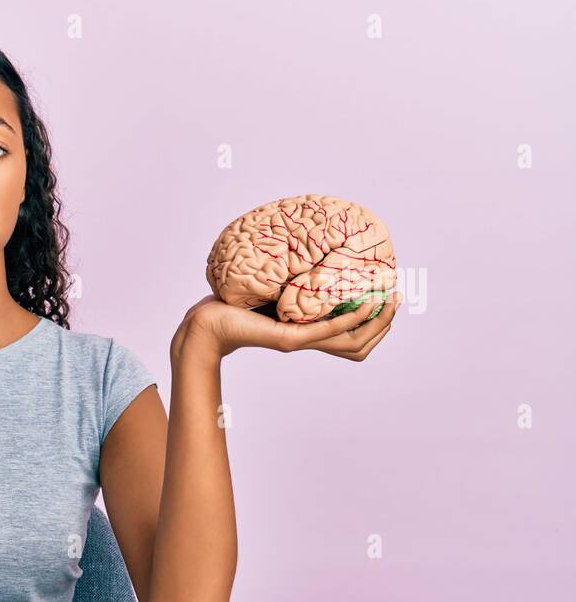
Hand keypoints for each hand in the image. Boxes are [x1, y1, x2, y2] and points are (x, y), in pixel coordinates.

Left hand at [174, 291, 401, 361]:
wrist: (206, 323)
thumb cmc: (235, 306)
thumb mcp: (276, 290)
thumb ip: (298, 282)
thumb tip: (316, 257)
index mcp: (309, 333)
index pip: (354, 339)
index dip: (376, 323)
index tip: (389, 298)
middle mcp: (309, 340)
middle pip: (361, 344)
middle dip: (384, 323)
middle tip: (396, 298)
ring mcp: (301, 341)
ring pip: (353, 340)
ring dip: (376, 321)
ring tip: (389, 300)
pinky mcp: (290, 339)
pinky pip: (329, 330)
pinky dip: (353, 319)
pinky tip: (368, 303)